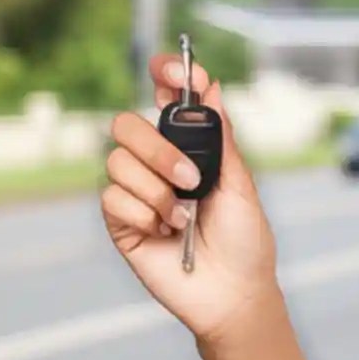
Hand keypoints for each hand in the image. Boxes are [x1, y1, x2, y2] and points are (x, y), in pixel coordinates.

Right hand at [102, 55, 277, 343]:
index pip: (168, 101)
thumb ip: (221, 137)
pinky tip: (166, 233)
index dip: (165, 76)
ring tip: (183, 216)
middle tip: (190, 178)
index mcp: (191, 149)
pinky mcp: (122, 223)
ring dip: (156, 189)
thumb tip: (212, 87)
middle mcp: (158, 166)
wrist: (234, 292)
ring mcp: (138, 193)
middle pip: (127, 125)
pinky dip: (144, 214)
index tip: (169, 67)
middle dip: (157, 148)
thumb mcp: (241, 184)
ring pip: (118, 162)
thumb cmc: (246, 240)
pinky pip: (112, 198)